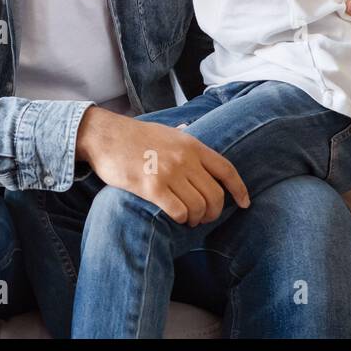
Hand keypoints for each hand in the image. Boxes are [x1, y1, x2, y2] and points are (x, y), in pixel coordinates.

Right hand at [75, 106, 248, 225]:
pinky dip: (181, 219)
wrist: (105, 135)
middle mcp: (184, 159)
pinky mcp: (151, 187)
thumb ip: (183, 138)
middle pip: (215, 195)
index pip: (226, 170)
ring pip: (198, 207)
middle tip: (204, 217)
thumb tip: (192, 134)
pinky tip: (176, 217)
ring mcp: (168, 173)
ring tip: (189, 219)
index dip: (239, 189)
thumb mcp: (166, 131)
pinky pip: (178, 211)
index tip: (244, 203)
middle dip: (214, 212)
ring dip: (196, 219)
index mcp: (192, 145)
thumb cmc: (134, 136)